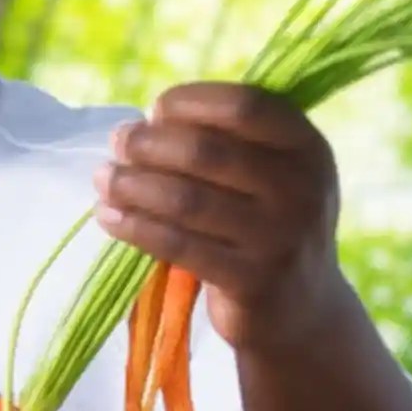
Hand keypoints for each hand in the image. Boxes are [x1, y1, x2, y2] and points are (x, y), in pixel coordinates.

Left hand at [92, 82, 350, 353]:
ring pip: (184, 199)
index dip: (190, 102)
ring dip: (132, 185)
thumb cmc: (266, 225)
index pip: (243, 106)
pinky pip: (178, 244)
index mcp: (307, 147)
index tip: (154, 110)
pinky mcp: (252, 281)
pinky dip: (135, 226)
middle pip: (204, 151)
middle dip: (148, 143)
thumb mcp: (271, 174)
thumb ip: (227, 141)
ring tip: (104, 179)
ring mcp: (278, 237)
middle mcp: (301, 189)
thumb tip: (148, 121)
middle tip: (118, 144)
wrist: (302, 309)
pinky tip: (109, 216)